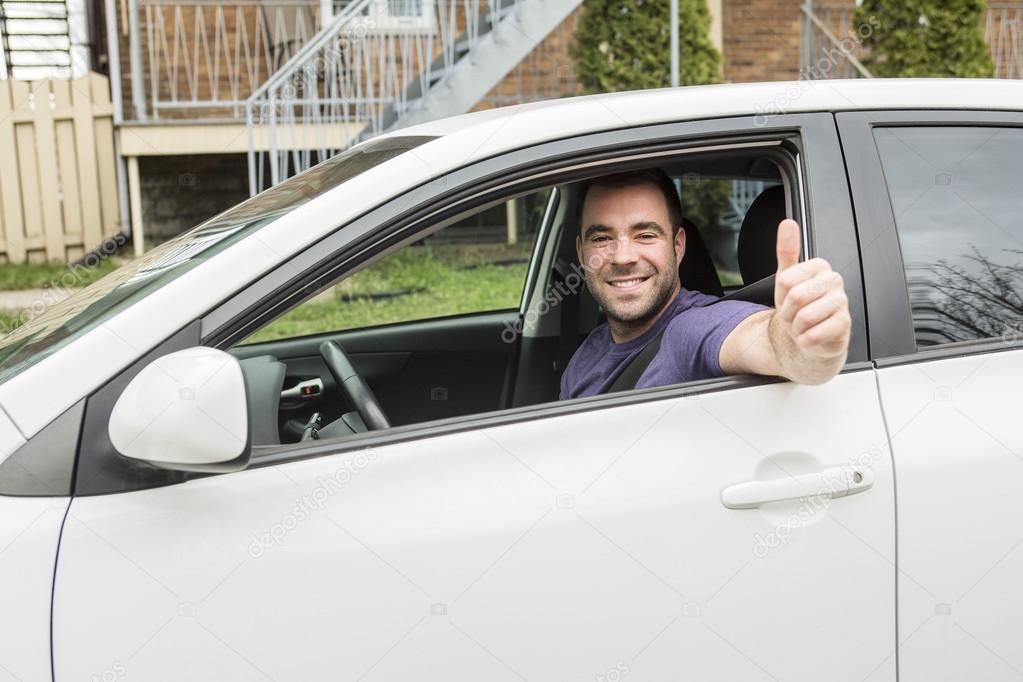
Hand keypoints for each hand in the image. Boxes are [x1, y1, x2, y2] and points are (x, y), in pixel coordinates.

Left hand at [773, 219, 850, 360]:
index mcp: (820, 267)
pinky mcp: (845, 324)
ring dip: (796, 327)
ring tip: (804, 325)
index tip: (788, 298)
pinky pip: (814, 334)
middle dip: (788, 312)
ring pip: (805, 317)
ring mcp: (843, 302)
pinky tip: (812, 335)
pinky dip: (805, 340)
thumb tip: (788, 224)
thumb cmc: (799, 306)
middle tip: (795, 313)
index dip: (781, 294)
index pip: (786, 279)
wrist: (809, 336)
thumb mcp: (786, 278)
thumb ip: (786, 251)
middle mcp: (834, 281)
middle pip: (796, 297)